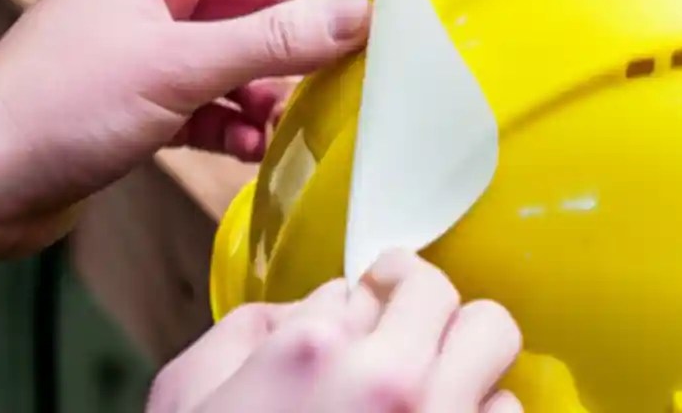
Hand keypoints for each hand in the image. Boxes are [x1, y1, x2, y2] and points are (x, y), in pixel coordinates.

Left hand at [0, 0, 374, 269]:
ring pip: (238, 62)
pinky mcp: (141, 105)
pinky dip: (237, 124)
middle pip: (256, 10)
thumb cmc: (51, 111)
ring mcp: (145, 54)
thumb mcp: (177, 67)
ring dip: (272, 91)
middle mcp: (149, 2)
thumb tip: (353, 13)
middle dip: (307, 38)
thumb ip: (272, 41)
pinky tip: (254, 147)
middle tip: (371, 51)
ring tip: (307, 115)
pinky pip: (213, 104)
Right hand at [148, 251, 522, 412]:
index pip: (373, 283)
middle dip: (427, 308)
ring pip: (495, 354)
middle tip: (406, 321)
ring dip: (461, 366)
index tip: (364, 309)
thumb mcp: (186, 398)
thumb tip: (318, 305)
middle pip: (455, 301)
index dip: (366, 297)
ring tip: (425, 390)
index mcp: (315, 352)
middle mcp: (393, 383)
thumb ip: (248, 332)